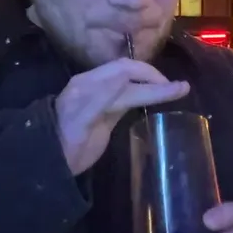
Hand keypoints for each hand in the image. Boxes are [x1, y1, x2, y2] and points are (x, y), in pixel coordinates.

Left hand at [54, 58, 188, 174]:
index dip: (148, 76)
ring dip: (154, 87)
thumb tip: (124, 75)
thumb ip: (102, 96)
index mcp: (88, 83)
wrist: (50, 163)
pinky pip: (128, 97)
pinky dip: (145, 95)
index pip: (124, 69)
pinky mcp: (104, 112)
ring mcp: (100, 99)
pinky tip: (158, 98)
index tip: (169, 87)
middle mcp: (94, 85)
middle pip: (131, 76)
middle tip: (182, 89)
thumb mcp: (81, 120)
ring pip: (132, 86)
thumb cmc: (64, 142)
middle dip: (156, 81)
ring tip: (178, 90)